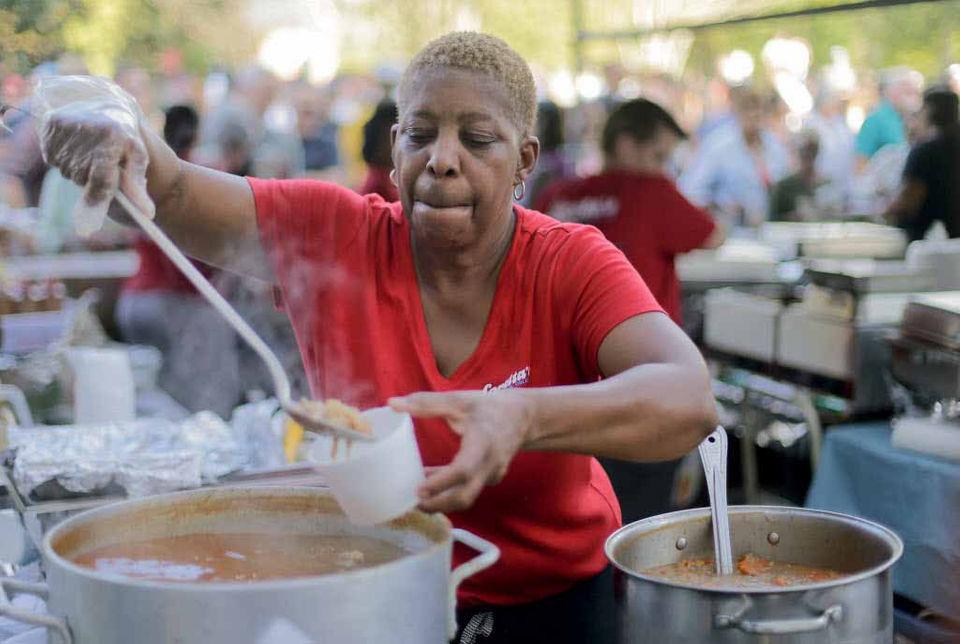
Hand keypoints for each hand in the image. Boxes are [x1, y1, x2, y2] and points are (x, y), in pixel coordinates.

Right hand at [34, 75, 153, 234]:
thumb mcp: (140, 158)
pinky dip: (64, 159)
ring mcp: (65, 126)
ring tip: (93, 153)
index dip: (96, 202)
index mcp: (112, 137)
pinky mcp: (49, 126)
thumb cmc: (128, 137)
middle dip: (93, 180)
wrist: (106, 104)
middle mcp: (86, 129)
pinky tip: (78, 147)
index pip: (100, 179)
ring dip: (79, 170)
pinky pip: (53, 159)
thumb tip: (147, 213)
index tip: (88, 227)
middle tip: (104, 166)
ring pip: (67, 170)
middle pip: (82, 177)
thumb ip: (139, 185)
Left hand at [388, 390, 535, 513]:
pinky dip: (449, 491)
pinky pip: (468, 490)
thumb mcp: (459, 400)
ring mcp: (491, 475)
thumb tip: (392, 403)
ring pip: (466, 497)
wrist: (524, 416)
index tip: (418, 490)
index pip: (462, 470)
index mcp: (483, 444)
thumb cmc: (490, 406)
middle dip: (438, 505)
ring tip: (415, 496)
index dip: (440, 483)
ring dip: (441, 500)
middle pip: (465, 496)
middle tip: (412, 503)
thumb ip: (426, 403)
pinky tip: (430, 483)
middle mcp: (489, 465)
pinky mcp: (489, 478)